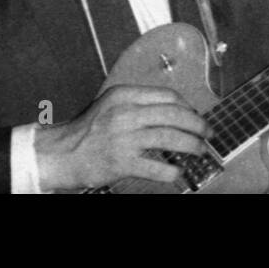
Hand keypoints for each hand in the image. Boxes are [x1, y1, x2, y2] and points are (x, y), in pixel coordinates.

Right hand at [33, 85, 210, 190]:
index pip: (167, 96)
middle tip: (208, 133)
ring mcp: (124, 138)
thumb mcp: (111, 104)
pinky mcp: (121, 162)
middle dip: (197, 124)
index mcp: (124, 95)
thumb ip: (138, 104)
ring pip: (171, 138)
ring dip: (192, 145)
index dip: (187, 106)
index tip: (194, 115)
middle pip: (174, 114)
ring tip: (200, 151)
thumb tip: (175, 111)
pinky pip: (157, 167)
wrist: (60, 153)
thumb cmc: (88, 130)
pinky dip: (172, 171)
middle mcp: (125, 113)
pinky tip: (177, 172)